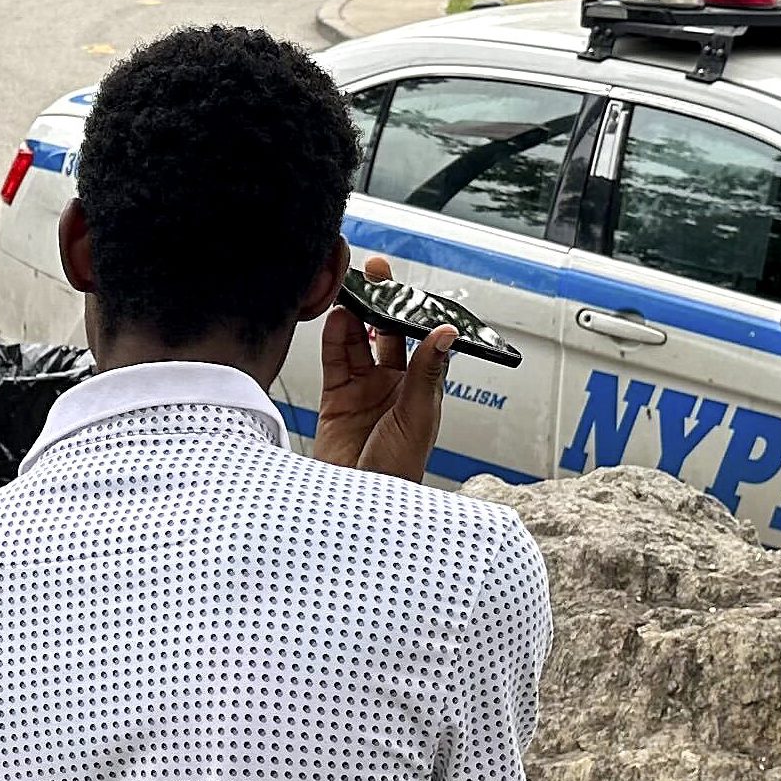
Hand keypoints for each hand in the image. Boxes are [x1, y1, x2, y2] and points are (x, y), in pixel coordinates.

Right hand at [313, 257, 456, 483]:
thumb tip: (445, 333)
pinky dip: (335, 338)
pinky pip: (335, 360)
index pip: (420, 339)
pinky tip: (337, 320)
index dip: (414, 311)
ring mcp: (364, 390)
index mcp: (421, 388)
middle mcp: (393, 385)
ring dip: (356, 316)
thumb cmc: (399, 471)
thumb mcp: (417, 416)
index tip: (409, 285)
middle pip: (387, 333)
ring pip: (359, 341)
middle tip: (375, 274)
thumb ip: (426, 372)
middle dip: (382, 303)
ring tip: (352, 291)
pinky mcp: (337, 397)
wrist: (359, 506)